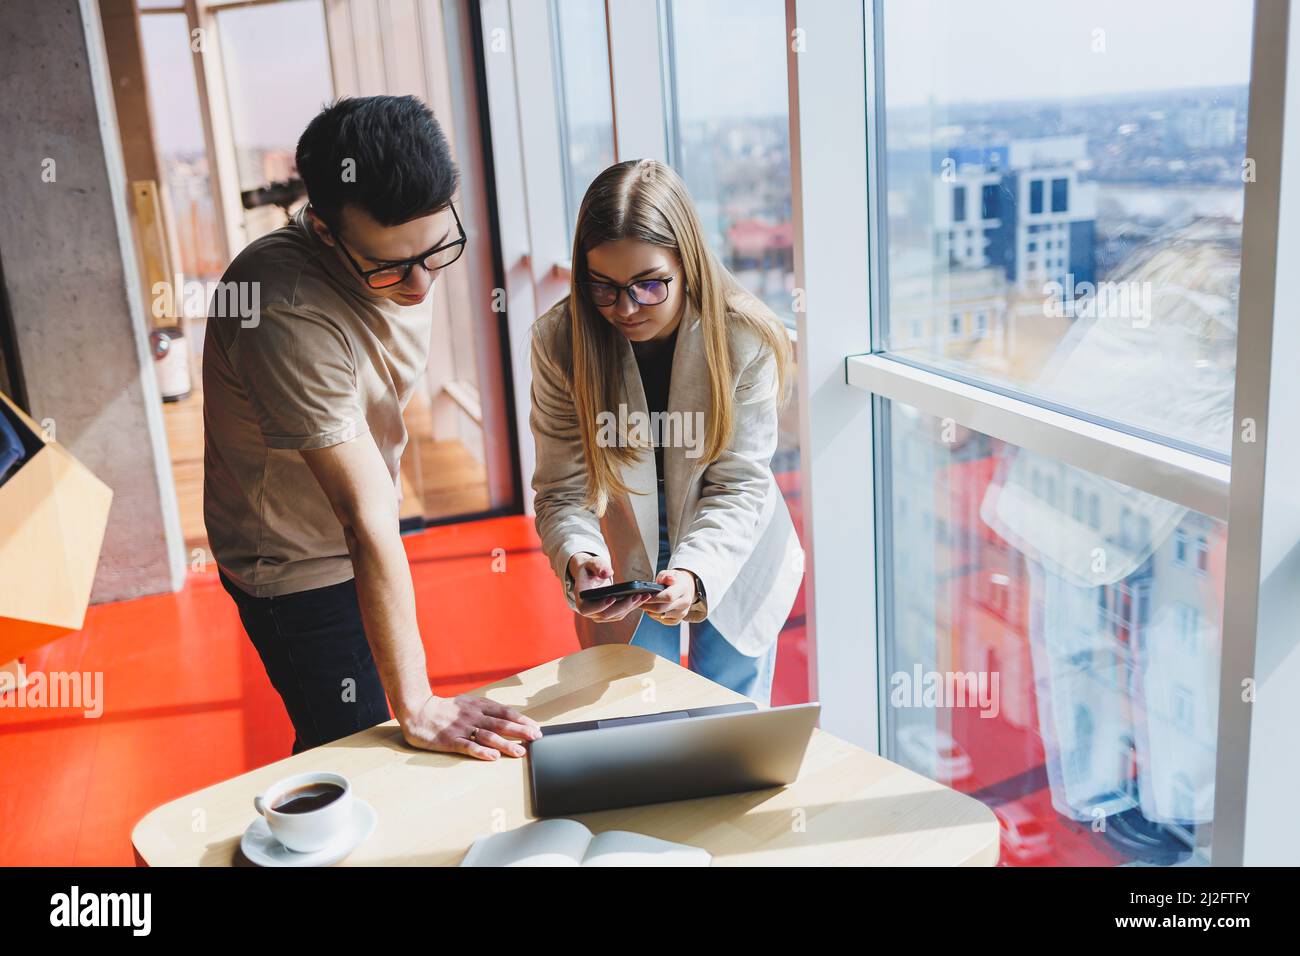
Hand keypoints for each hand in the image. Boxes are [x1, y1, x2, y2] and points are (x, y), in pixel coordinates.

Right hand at [399, 693, 541, 759]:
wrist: (418, 711)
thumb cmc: (446, 710)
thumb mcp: (468, 704)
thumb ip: (486, 710)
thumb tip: (509, 718)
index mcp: (478, 706)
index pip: (504, 712)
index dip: (521, 719)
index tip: (535, 727)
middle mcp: (473, 716)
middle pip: (500, 724)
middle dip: (520, 731)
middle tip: (535, 737)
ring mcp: (462, 728)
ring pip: (488, 736)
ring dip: (505, 744)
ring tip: (519, 752)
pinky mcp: (450, 740)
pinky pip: (468, 746)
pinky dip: (481, 751)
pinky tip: (492, 756)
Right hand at [570, 553, 654, 621]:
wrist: (592, 576)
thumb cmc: (591, 569)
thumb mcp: (592, 563)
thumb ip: (598, 566)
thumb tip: (607, 573)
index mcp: (581, 601)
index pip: (588, 608)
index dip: (600, 606)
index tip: (612, 598)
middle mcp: (590, 611)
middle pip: (606, 614)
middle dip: (623, 606)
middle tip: (636, 596)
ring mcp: (600, 615)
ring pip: (617, 615)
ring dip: (631, 607)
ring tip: (644, 596)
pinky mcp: (610, 614)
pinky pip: (622, 613)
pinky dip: (633, 606)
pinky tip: (643, 598)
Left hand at [640, 568, 696, 624]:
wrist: (685, 589)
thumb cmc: (674, 580)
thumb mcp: (670, 573)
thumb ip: (665, 576)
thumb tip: (663, 580)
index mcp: (683, 589)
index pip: (668, 597)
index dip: (653, 598)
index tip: (643, 596)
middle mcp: (685, 602)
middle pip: (662, 609)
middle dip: (647, 605)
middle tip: (638, 601)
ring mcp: (682, 613)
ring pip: (660, 615)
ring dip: (650, 610)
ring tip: (645, 603)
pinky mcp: (677, 620)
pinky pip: (662, 620)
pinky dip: (654, 615)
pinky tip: (652, 608)